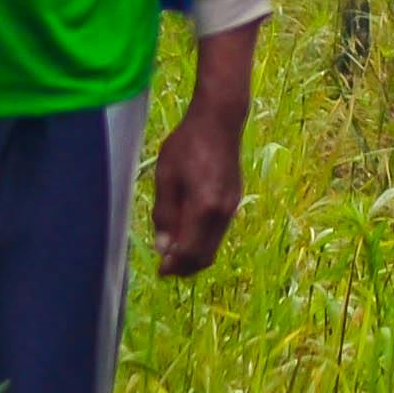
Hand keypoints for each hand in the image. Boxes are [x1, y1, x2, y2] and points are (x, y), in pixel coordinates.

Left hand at [149, 97, 245, 278]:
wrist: (220, 121)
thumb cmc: (187, 144)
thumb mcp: (166, 177)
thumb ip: (165, 214)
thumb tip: (163, 247)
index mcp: (204, 207)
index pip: (189, 251)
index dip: (173, 266)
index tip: (159, 271)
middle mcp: (223, 213)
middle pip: (205, 256)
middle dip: (185, 267)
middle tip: (165, 267)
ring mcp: (232, 207)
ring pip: (213, 246)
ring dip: (194, 255)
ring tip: (173, 252)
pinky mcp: (234, 201)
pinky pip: (218, 232)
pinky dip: (202, 241)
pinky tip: (187, 233)